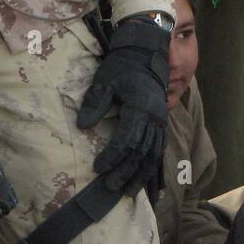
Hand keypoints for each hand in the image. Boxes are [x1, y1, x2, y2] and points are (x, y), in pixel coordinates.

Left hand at [77, 17, 170, 201]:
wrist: (147, 51)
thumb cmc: (124, 64)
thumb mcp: (105, 80)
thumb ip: (94, 103)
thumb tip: (83, 126)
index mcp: (141, 107)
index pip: (126, 139)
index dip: (112, 156)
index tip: (98, 168)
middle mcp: (155, 118)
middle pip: (141, 153)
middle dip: (125, 172)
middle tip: (110, 187)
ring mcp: (160, 122)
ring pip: (153, 155)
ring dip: (141, 175)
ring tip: (128, 191)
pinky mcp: (161, 124)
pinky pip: (159, 151)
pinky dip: (153, 168)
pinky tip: (148, 181)